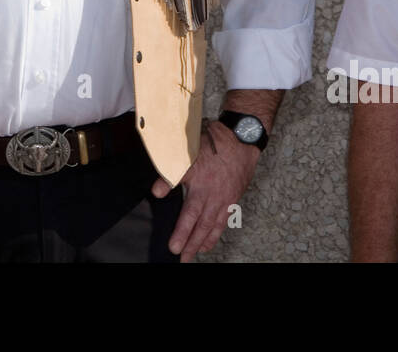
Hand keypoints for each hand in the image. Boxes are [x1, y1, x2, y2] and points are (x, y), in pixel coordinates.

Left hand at [151, 120, 259, 261]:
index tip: (174, 247)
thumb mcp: (187, 154)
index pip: (189, 216)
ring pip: (214, 225)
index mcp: (201, 187)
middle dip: (191, 244)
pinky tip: (212, 237)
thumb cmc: (213, 143)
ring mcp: (225, 199)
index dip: (181, 233)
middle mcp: (214, 197)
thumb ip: (171, 175)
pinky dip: (218, 231)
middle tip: (183, 259)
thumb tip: (156, 192)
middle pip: (202, 226)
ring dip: (204, 241)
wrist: (241, 139)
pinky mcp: (233, 197)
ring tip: (196, 253)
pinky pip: (225, 219)